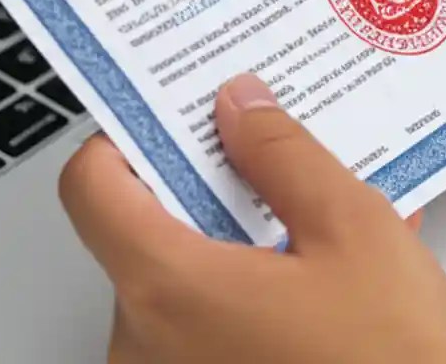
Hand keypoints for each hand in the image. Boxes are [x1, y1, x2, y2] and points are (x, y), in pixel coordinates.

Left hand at [59, 73, 445, 363]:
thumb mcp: (354, 230)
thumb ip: (283, 154)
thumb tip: (241, 106)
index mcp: (168, 289)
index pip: (91, 184)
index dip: (132, 135)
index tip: (179, 115)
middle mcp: (147, 344)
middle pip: (144, 229)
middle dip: (212, 189)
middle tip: (276, 165)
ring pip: (184, 278)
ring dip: (242, 242)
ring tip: (319, 231)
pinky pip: (206, 325)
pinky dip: (251, 292)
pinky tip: (320, 281)